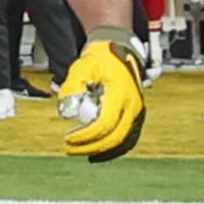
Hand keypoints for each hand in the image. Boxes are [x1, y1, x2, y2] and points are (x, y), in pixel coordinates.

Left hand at [57, 30, 147, 162]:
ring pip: (123, 142)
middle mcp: (134, 107)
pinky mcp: (135, 116)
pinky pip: (127, 138)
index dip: (86, 135)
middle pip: (115, 137)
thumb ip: (72, 87)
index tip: (68, 138)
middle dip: (91, 146)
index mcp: (121, 95)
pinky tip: (96, 152)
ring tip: (80, 151)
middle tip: (69, 148)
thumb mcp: (82, 66)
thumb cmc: (102, 57)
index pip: (105, 124)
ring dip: (102, 150)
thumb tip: (65, 111)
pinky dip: (113, 148)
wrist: (119, 50)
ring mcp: (137, 112)